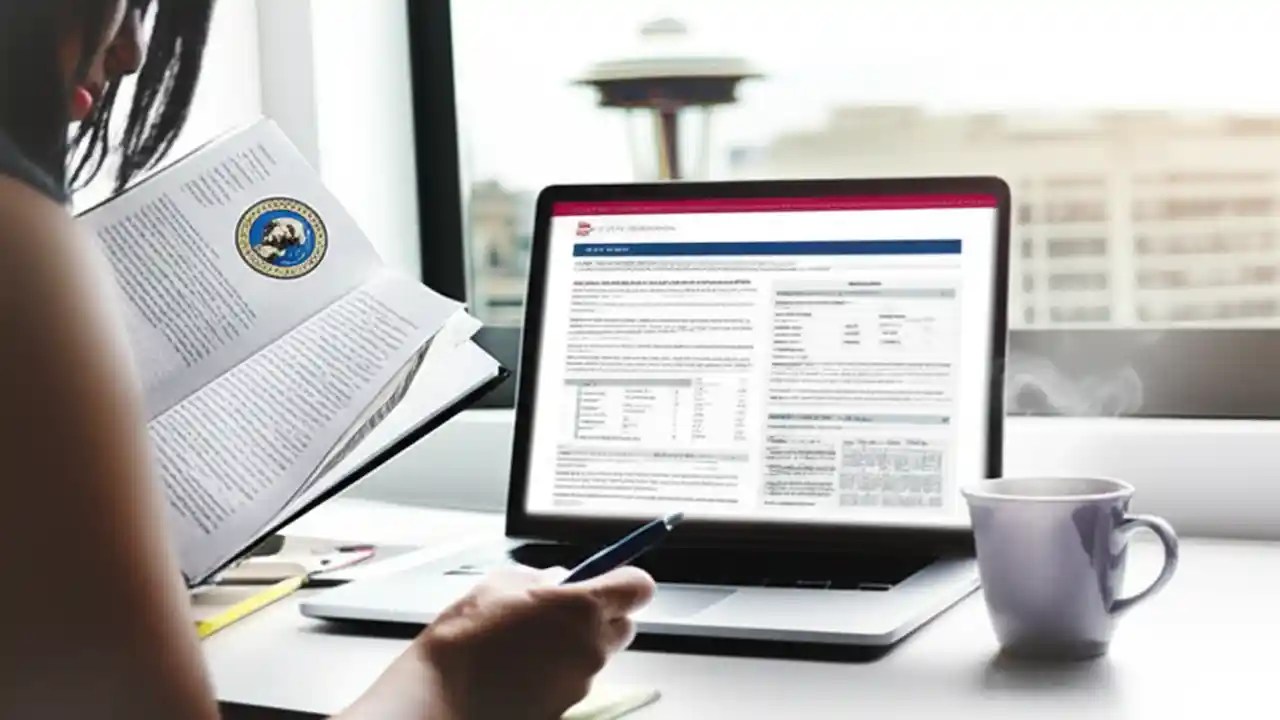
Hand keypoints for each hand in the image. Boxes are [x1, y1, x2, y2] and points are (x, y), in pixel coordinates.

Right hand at [336, 565, 654, 719]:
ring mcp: (580, 682)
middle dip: (602, 615)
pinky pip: (573, 679)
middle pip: (624, 625)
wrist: (442, 695)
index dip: (626, 580)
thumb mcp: (500, 584)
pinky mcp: (565, 706)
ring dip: (576, 644)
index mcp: (582, 608)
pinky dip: (558, 671)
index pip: (638, 587)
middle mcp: (591, 648)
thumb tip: (559, 581)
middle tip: (565, 610)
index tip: (612, 576)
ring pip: (597, 654)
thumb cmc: (466, 639)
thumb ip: (542, 579)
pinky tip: (522, 667)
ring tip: (530, 641)